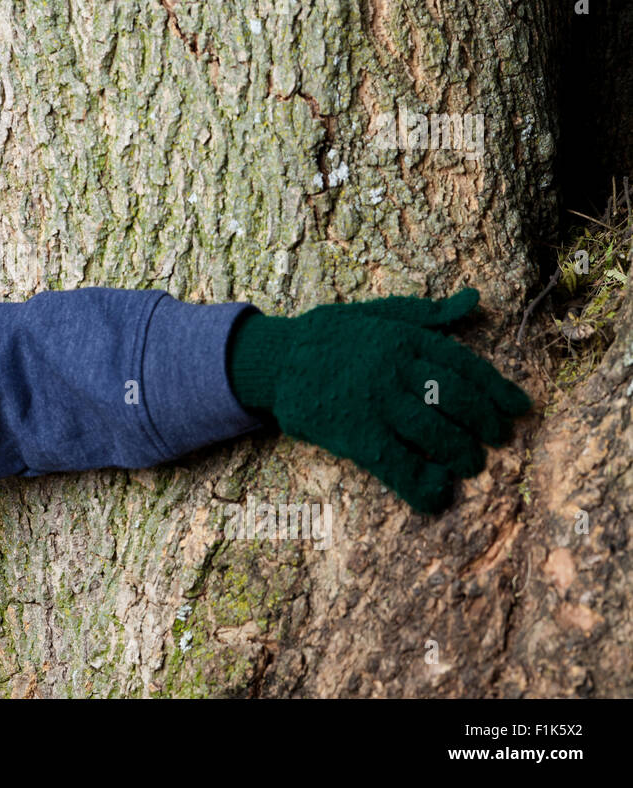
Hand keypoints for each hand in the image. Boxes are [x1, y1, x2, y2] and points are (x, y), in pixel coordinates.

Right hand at [228, 288, 532, 513]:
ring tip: (470, 464)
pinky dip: (421, 485)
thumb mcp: (376, 314)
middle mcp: (393, 368)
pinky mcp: (354, 435)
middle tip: (497, 440)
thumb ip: (426, 313)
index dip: (497, 389)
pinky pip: (398, 465)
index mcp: (403, 338)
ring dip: (461, 454)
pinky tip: (435, 494)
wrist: (274, 360)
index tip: (519, 408)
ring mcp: (374, 403)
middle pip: (455, 400)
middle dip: (485, 424)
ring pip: (434, 433)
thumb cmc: (327, 337)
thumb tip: (474, 299)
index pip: (464, 365)